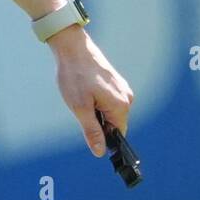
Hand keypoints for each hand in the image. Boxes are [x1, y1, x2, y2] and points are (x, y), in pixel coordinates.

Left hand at [48, 25, 134, 155]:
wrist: (72, 47)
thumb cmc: (75, 76)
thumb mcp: (80, 107)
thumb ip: (92, 131)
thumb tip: (101, 152)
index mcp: (121, 106)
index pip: (117, 134)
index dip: (102, 136)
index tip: (88, 129)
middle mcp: (127, 98)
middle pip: (113, 122)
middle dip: (96, 119)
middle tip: (80, 105)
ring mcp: (122, 88)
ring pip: (108, 110)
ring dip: (94, 108)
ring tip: (80, 94)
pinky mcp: (115, 81)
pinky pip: (107, 99)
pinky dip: (94, 98)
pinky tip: (83, 87)